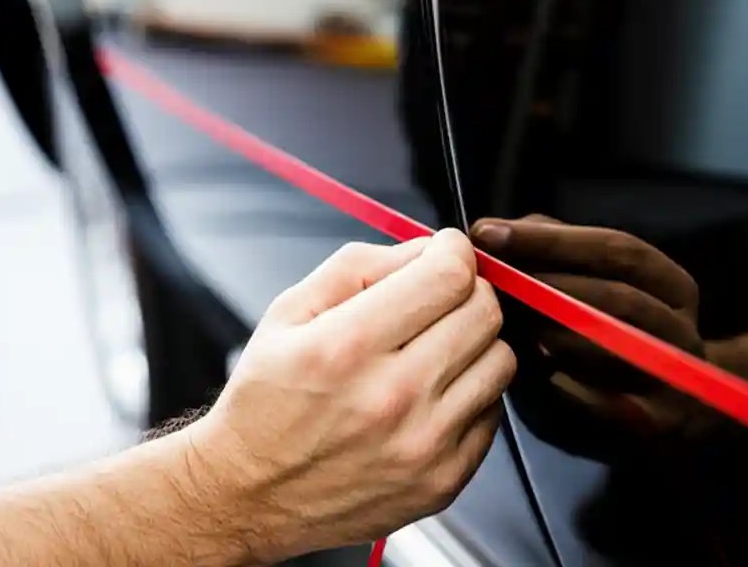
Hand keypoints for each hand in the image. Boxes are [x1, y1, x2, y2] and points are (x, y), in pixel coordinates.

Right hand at [184, 229, 514, 562]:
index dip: (454, 251)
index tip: (447, 251)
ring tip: (437, 349)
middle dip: (468, 290)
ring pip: (501, 360)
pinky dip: (473, 393)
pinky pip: (494, 412)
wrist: (247, 498)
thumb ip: (361, 267)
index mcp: (346, 347)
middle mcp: (390, 398)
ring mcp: (423, 445)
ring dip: (476, 342)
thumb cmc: (265, 403)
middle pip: (484, 313)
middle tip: (441, 298)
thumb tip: (428, 249)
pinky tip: (434, 395)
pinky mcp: (444, 481)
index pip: (448, 276)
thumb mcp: (289, 313)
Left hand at [471, 216, 708, 436]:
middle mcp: (682, 331)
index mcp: (672, 287)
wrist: (671, 415)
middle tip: (491, 282)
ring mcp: (676, 383)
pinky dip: (569, 391)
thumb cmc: (614, 339)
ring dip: (555, 335)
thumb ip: (552, 255)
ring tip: (504, 325)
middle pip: (620, 299)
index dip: (552, 240)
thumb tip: (493, 235)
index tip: (488, 234)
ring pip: (614, 352)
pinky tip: (534, 377)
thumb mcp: (594, 287)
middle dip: (548, 287)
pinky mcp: (656, 430)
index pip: (617, 250)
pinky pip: (609, 408)